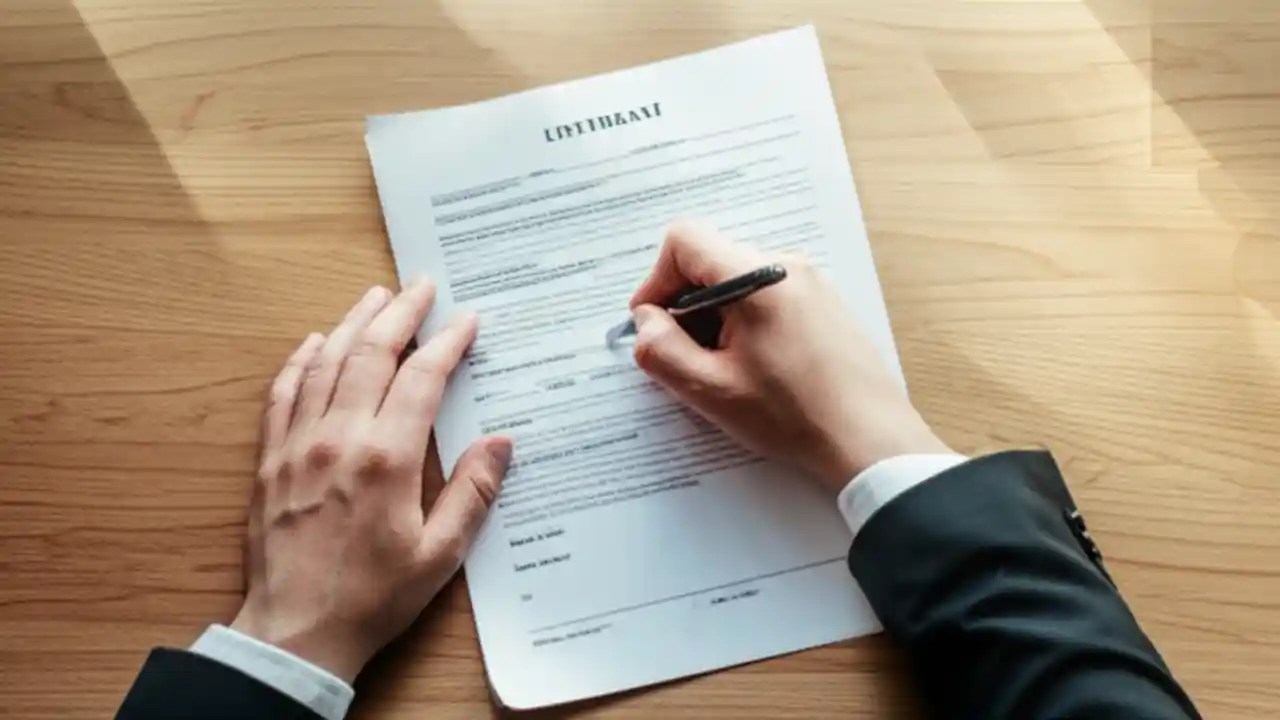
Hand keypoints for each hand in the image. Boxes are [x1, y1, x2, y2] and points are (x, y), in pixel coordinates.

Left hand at [231, 280, 511, 682]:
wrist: (296, 632)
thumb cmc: (374, 597)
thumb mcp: (440, 554)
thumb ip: (473, 492)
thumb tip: (502, 441)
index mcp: (387, 458)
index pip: (422, 378)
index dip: (447, 343)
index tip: (466, 320)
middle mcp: (340, 438)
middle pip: (372, 353)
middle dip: (401, 313)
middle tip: (421, 286)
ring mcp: (299, 445)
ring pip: (326, 363)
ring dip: (353, 323)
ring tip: (375, 296)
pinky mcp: (270, 460)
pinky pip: (283, 393)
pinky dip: (300, 361)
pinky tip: (314, 342)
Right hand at [630, 221, 949, 492]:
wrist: (869, 440)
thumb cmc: (795, 417)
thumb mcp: (710, 390)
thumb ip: (661, 349)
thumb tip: (646, 320)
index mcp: (758, 277)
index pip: (685, 240)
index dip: (656, 280)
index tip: (653, 324)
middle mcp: (786, 266)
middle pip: (710, 260)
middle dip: (685, 305)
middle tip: (687, 357)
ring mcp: (809, 282)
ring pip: (737, 281)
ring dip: (715, 317)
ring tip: (725, 369)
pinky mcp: (821, 303)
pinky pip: (766, 295)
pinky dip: (744, 322)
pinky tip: (754, 368)